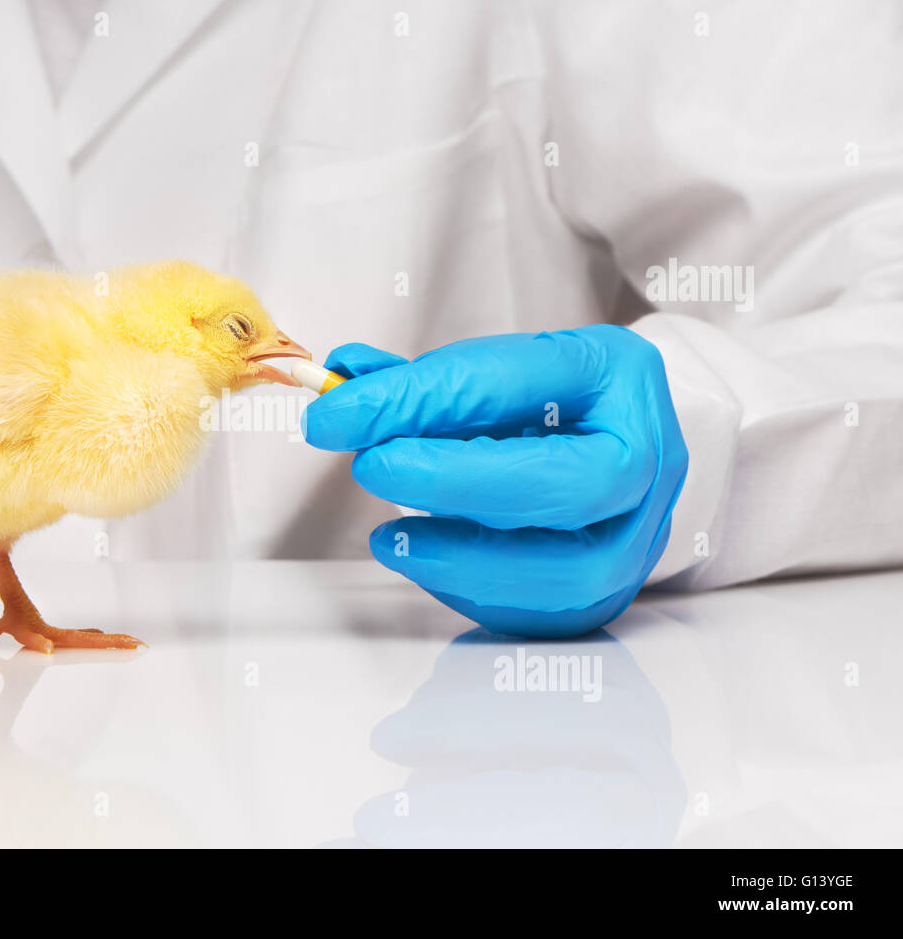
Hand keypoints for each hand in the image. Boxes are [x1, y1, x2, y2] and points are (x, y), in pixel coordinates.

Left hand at [301, 325, 687, 636]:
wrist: (621, 445)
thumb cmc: (552, 406)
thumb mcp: (494, 372)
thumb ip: (420, 382)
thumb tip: (341, 380)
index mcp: (615, 374)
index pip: (510, 383)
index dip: (414, 400)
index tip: (337, 413)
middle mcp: (648, 455)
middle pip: (569, 484)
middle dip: (456, 482)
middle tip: (373, 468)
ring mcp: (641, 534)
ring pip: (567, 570)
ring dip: (461, 555)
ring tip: (391, 535)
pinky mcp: (615, 593)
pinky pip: (542, 611)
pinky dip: (469, 589)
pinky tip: (426, 559)